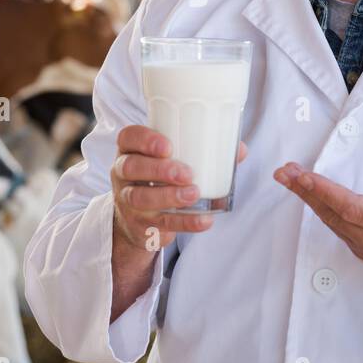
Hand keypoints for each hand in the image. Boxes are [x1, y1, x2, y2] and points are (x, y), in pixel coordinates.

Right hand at [111, 124, 247, 253]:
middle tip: (187, 174)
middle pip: (131, 167)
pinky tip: (204, 220)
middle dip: (159, 170)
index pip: (129, 138)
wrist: (137, 220)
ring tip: (194, 194)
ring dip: (169, 196)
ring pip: (140, 197)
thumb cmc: (160, 178)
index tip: (168, 146)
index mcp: (131, 150)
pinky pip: (160, 224)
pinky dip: (184, 222)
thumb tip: (239, 149)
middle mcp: (123, 173)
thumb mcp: (173, 160)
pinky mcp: (140, 224)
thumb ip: (203, 152)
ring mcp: (128, 200)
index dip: (145, 140)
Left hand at [273, 156, 362, 299]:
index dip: (325, 192)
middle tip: (282, 171)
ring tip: (289, 178)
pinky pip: (337, 228)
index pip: (352, 207)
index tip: (302, 176)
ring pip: (332, 221)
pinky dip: (321, 209)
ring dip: (309, 199)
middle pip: (333, 213)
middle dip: (305, 191)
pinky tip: (310, 196)